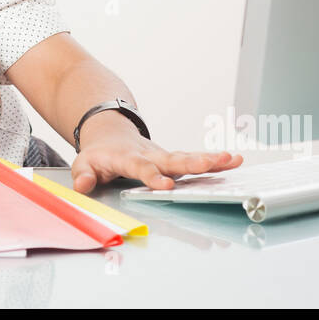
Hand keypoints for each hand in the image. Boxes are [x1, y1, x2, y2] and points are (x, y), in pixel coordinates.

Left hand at [69, 113, 242, 193]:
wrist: (109, 133)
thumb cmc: (99, 154)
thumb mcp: (84, 163)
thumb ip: (84, 175)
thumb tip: (83, 186)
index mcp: (129, 158)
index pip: (142, 168)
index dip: (153, 177)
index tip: (165, 186)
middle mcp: (151, 155)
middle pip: (173, 159)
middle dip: (192, 162)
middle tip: (211, 164)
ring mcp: (164, 156)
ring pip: (188, 157)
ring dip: (210, 160)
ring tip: (232, 160)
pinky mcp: (173, 160)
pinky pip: (194, 161)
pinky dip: (214, 162)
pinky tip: (234, 161)